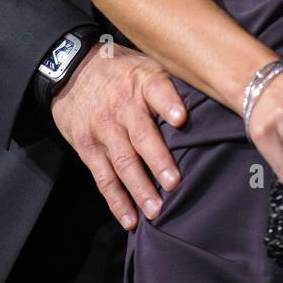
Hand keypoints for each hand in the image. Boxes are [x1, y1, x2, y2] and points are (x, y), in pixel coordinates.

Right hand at [51, 42, 186, 229]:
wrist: (71, 69)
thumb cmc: (120, 70)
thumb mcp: (145, 63)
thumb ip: (170, 84)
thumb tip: (211, 99)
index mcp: (141, 82)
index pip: (156, 90)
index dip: (169, 103)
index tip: (181, 118)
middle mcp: (122, 107)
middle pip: (141, 135)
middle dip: (158, 161)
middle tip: (174, 184)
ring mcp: (103, 129)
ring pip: (123, 162)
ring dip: (139, 188)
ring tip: (156, 211)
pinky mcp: (88, 148)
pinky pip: (103, 178)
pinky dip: (116, 201)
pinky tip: (130, 219)